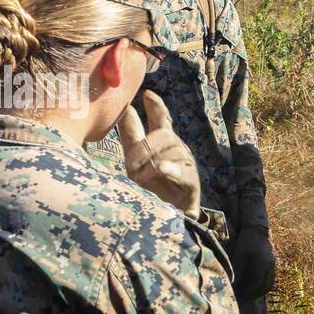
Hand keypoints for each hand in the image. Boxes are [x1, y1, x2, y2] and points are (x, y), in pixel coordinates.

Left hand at [117, 91, 200, 218]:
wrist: (167, 218)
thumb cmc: (150, 188)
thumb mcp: (135, 160)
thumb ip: (131, 135)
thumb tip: (123, 109)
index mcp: (162, 143)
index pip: (161, 118)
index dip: (156, 106)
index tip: (147, 94)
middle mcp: (176, 150)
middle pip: (163, 134)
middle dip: (144, 146)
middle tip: (130, 163)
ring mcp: (185, 164)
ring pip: (169, 152)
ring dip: (149, 163)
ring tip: (136, 178)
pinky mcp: (190, 182)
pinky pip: (179, 171)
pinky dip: (169, 169)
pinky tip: (160, 168)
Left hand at [232, 225, 275, 300]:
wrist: (257, 230)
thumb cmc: (245, 241)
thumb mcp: (238, 254)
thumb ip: (236, 269)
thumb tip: (232, 284)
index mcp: (262, 263)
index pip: (255, 283)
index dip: (246, 292)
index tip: (237, 297)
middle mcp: (270, 266)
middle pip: (264, 287)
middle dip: (253, 296)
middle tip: (242, 300)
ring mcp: (273, 265)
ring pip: (268, 285)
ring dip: (259, 292)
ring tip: (248, 296)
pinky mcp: (273, 265)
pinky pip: (270, 280)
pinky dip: (262, 287)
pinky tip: (254, 288)